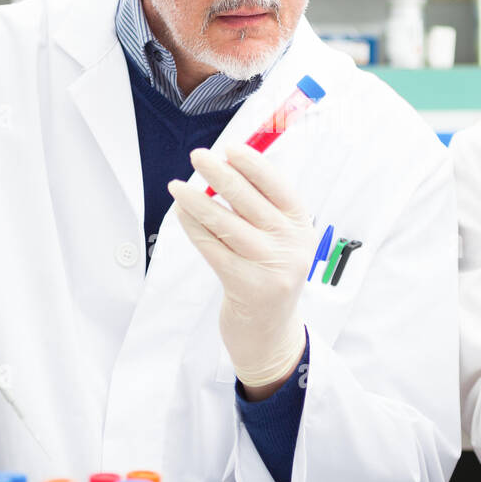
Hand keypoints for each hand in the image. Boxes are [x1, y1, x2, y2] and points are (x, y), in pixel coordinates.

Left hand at [168, 144, 313, 387]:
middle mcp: (290, 246)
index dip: (255, 166)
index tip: (231, 149)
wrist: (270, 332)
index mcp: (302, 227)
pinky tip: (182, 212)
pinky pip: (212, 248)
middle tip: (199, 156)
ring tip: (178, 186)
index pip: (279, 188)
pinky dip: (194, 227)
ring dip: (198, 201)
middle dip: (221, 175)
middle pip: (250, 201)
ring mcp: (269, 267)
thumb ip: (261, 208)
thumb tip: (226, 168)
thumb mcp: (279, 240)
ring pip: (226, 224)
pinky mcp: (245, 286)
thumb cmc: (269, 274)